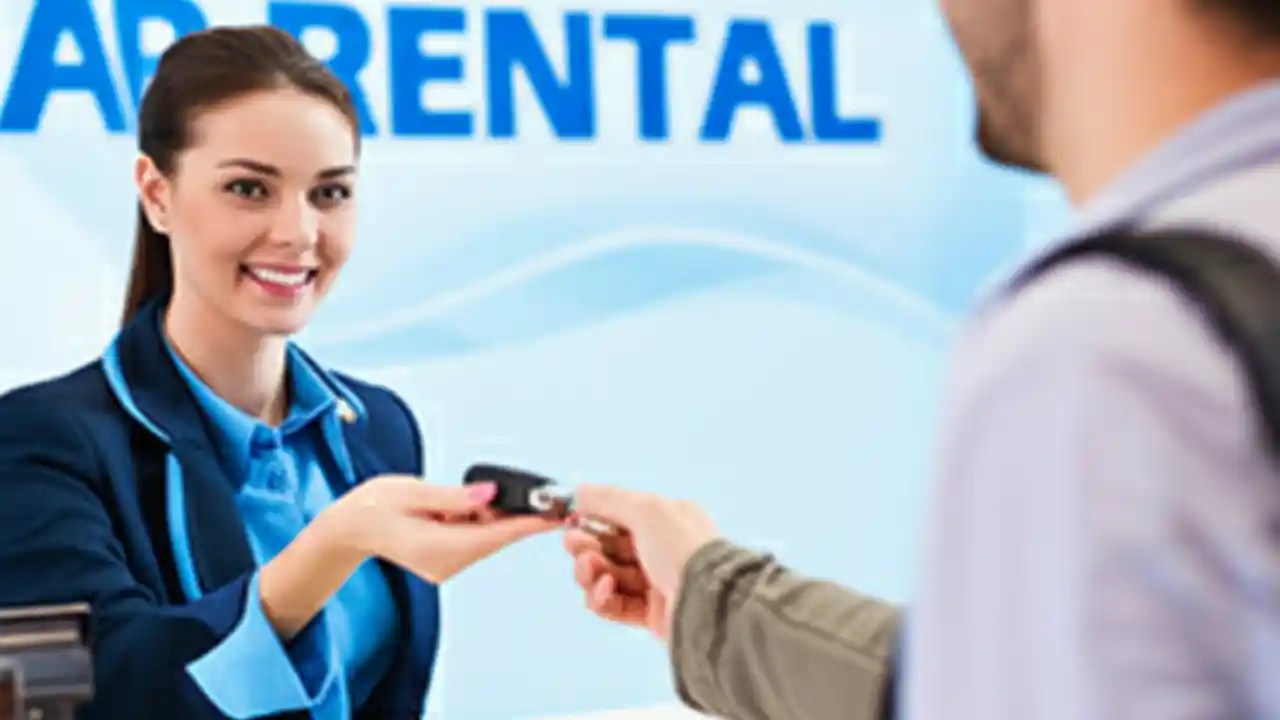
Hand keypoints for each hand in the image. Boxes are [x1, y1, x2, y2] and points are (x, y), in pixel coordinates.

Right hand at [333, 475, 557, 583]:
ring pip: (487, 538)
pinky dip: (483, 522)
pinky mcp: (445, 560)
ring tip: (496, 495)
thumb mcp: (411, 491)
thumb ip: (453, 496)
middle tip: (545, 495)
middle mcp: (446, 564)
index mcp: (437, 549)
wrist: (347, 529)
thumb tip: (490, 495)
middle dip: (519, 515)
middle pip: (495, 538)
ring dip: (498, 517)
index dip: (529, 524)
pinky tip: (478, 505)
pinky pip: (474, 539)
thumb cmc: (372, 507)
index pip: (495, 536)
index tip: (557, 515)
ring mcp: (446, 566)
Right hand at [562, 485, 719, 640]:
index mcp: (668, 520)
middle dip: (587, 546)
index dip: (594, 519)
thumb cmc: (683, 548)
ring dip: (592, 572)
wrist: (710, 602)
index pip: (622, 516)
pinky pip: (616, 605)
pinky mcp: (652, 615)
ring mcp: (658, 583)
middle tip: (574, 546)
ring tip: (590, 569)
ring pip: (609, 577)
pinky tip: (604, 589)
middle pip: (610, 548)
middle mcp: (663, 550)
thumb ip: (610, 499)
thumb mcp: (647, 510)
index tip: (571, 522)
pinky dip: (603, 598)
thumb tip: (580, 491)